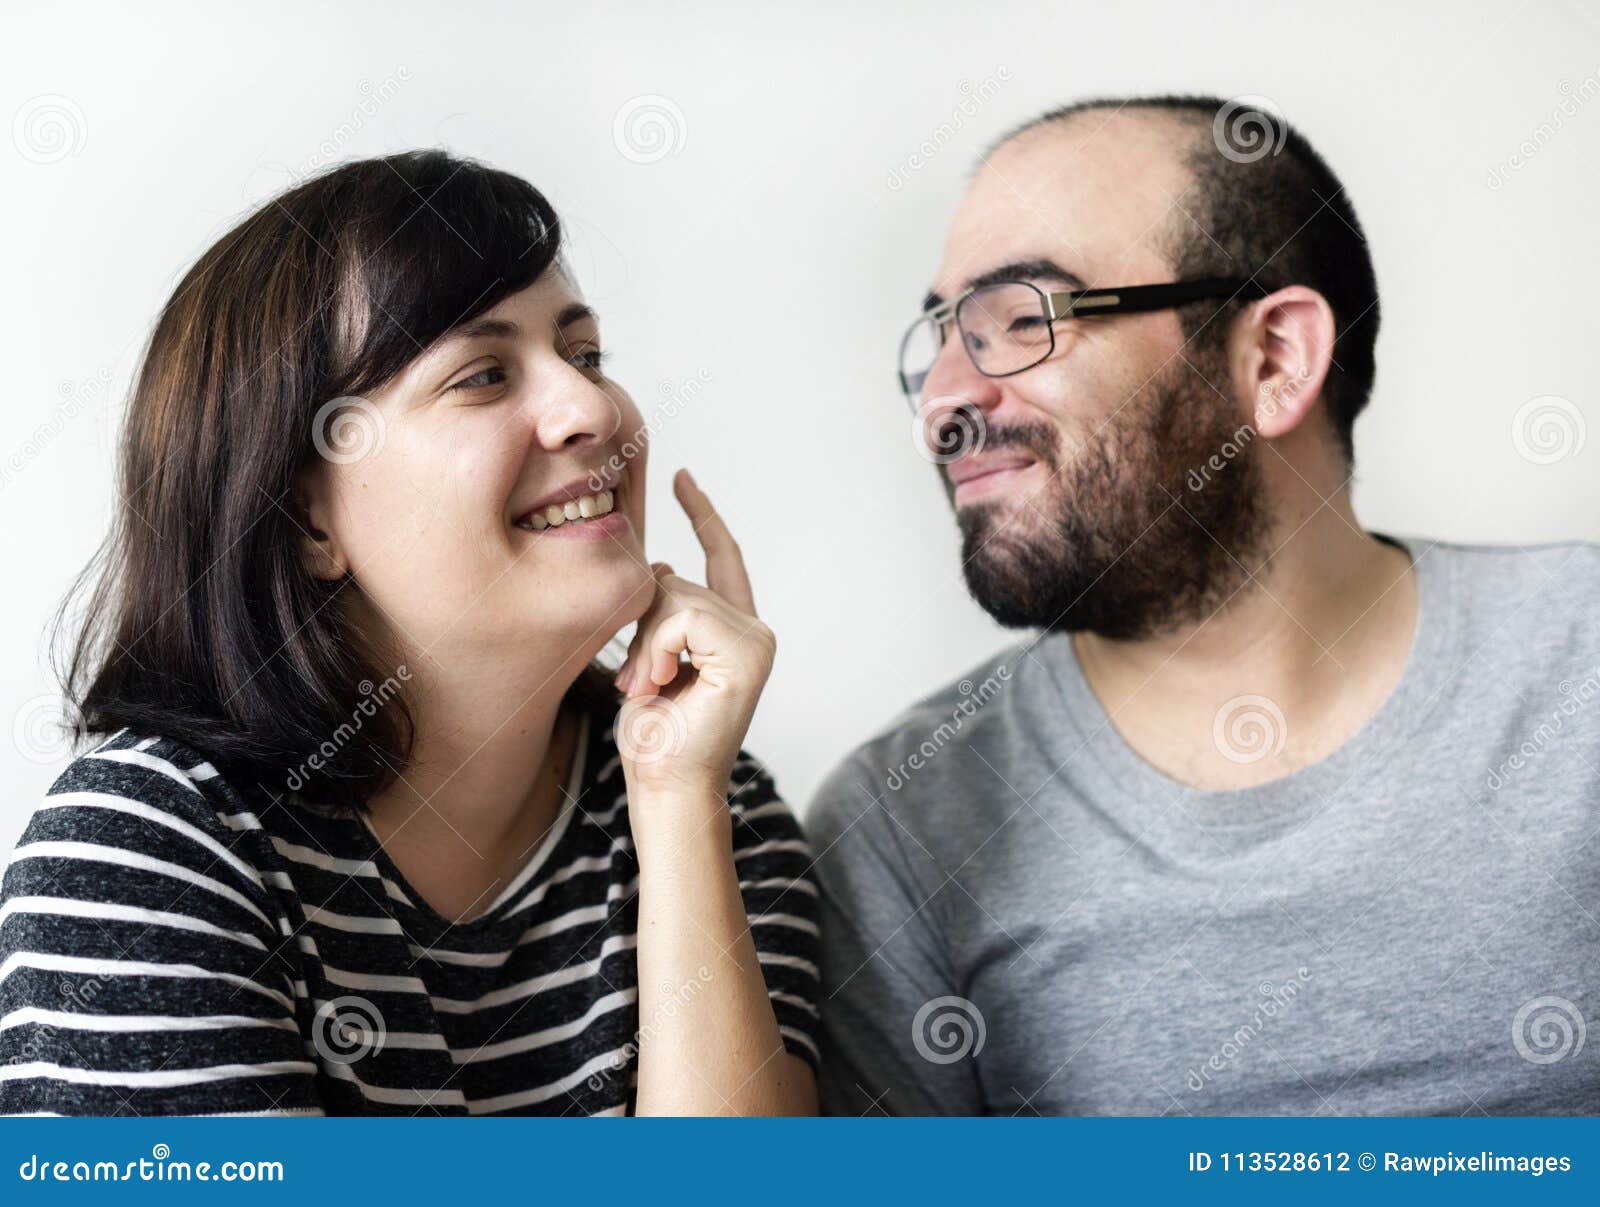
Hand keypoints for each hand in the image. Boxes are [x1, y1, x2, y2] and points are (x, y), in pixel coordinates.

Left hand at [613, 469, 775, 799]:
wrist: (666, 784)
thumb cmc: (654, 735)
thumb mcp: (648, 656)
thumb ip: (663, 612)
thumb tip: (663, 567)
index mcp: (734, 630)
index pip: (721, 557)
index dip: (703, 515)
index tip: (682, 477)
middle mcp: (754, 630)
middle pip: (678, 581)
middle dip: (641, 626)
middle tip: (635, 680)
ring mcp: (756, 640)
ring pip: (676, 597)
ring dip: (644, 644)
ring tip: (645, 686)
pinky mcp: (748, 653)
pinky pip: (683, 617)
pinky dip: (656, 649)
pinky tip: (656, 684)